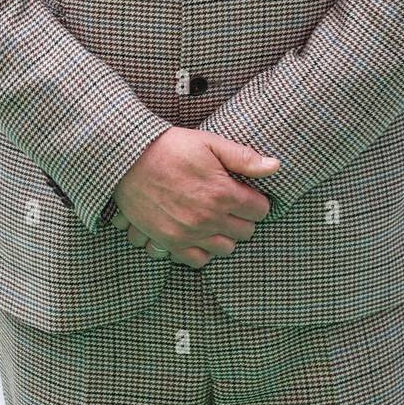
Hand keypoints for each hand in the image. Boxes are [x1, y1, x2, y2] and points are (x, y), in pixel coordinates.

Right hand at [111, 127, 279, 269]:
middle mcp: (209, 218)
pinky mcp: (171, 243)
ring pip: (227, 249)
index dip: (257, 200)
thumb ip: (244, 158)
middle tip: (232, 204)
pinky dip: (204, 250)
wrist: (128, 161)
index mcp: (223, 193)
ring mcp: (190, 234)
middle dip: (244, 218)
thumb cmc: (170, 148)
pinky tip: (200, 233)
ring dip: (226, 235)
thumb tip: (275, 167)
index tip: (248, 193)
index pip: (260, 210)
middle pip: (246, 232)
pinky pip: (199, 260)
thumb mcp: (209, 144)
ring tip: (216, 218)